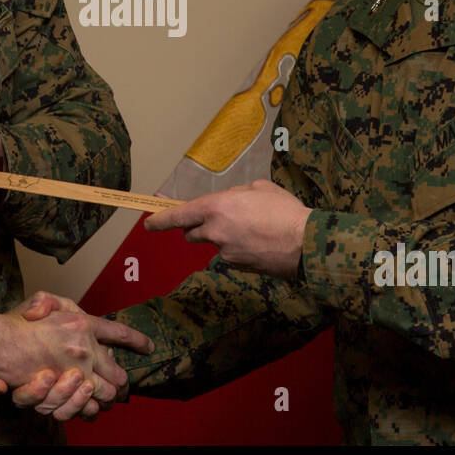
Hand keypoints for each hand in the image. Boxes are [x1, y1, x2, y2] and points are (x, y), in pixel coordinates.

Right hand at [0, 293, 153, 421]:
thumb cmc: (15, 322)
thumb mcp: (39, 299)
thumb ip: (57, 301)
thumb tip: (71, 312)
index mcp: (83, 324)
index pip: (118, 332)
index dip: (136, 341)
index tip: (148, 347)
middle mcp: (84, 349)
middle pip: (117, 373)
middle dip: (121, 381)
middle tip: (122, 385)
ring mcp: (74, 371)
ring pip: (105, 394)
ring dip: (108, 398)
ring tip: (108, 399)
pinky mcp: (62, 391)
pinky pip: (86, 407)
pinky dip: (90, 409)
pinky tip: (90, 407)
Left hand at [144, 180, 311, 277]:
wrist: (305, 244)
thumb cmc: (284, 211)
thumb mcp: (258, 187)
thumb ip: (235, 194)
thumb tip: (229, 201)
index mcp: (216, 207)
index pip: (178, 216)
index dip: (160, 220)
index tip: (149, 224)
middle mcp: (215, 231)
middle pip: (192, 233)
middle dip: (199, 228)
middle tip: (220, 221)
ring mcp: (225, 252)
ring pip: (215, 244)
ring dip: (224, 237)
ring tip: (253, 229)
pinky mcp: (237, 266)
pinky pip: (230, 255)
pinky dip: (239, 249)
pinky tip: (260, 242)